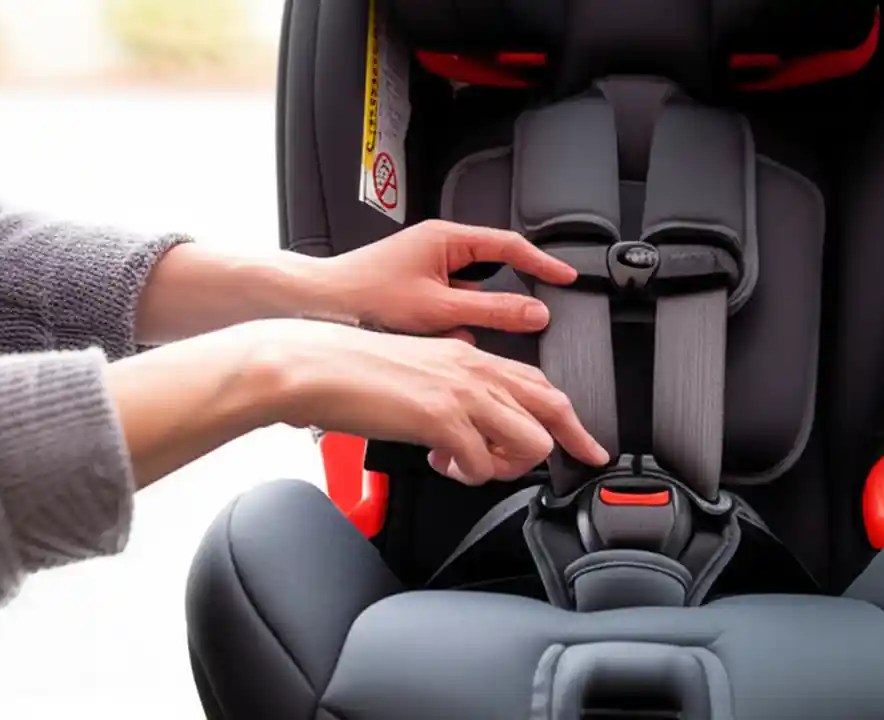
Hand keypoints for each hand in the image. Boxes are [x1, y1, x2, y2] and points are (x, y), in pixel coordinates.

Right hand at [258, 319, 608, 483]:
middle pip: (553, 407)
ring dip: (507, 465)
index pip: (540, 383)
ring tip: (472, 465)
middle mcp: (475, 369)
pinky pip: (482, 465)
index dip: (570, 417)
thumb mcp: (420, 370)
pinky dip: (466, 474)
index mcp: (471, 355)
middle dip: (574, 442)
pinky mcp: (443, 419)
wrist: (316, 365)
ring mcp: (462, 393)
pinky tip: (439, 463)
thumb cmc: (354, 370)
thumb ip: (454, 391)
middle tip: (582, 463)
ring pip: (529, 442)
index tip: (585, 441)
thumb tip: (474, 428)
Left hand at [321, 219, 576, 336]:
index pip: (510, 245)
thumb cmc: (364, 297)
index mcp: (447, 239)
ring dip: (471, 318)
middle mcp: (439, 248)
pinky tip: (435, 340)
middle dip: (503, 298)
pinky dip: (451, 326)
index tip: (567, 278)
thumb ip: (492, 311)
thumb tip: (534, 313)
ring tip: (455, 332)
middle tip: (530, 314)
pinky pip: (450, 309)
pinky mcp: (417, 292)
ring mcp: (427, 270)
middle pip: (493, 271)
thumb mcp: (438, 308)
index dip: (542, 263)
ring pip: (470, 296)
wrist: (316, 308)